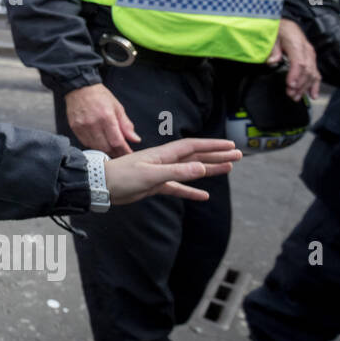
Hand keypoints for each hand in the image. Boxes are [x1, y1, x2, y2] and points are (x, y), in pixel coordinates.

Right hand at [64, 83, 140, 155]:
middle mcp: (93, 123)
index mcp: (106, 117)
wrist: (80, 88)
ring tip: (111, 149)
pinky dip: (94, 146)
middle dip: (116, 153)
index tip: (128, 153)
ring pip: (96, 147)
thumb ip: (126, 125)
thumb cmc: (99, 96)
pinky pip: (86, 143)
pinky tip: (99, 143)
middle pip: (106, 147)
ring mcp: (82, 127)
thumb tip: (135, 139)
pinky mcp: (75, 128)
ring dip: (105, 151)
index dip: (124, 151)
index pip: (117, 141)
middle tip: (121, 153)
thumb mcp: (117, 107)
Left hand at [105, 138, 241, 203]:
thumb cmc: (122, 177)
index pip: (193, 146)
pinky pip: (178, 187)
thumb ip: (176, 172)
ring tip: (228, 169)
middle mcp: (164, 161)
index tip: (231, 145)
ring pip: (190, 171)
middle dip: (217, 155)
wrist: (101, 186)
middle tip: (238, 156)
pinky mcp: (155, 185)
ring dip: (209, 169)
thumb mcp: (151, 174)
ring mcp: (161, 173)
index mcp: (163, 154)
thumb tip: (201, 167)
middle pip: (196, 156)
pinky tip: (203, 195)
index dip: (213, 145)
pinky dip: (191, 190)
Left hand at [266, 17, 320, 99]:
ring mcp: (311, 55)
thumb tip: (271, 62)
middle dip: (300, 84)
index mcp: (297, 44)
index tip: (291, 85)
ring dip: (305, 87)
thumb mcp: (272, 37)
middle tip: (291, 95)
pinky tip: (312, 94)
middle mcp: (307, 50)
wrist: (286, 25)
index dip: (296, 75)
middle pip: (307, 71)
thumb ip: (273, 50)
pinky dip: (315, 84)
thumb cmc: (278, 31)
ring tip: (296, 97)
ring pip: (312, 73)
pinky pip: (316, 73)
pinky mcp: (311, 59)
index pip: (299, 63)